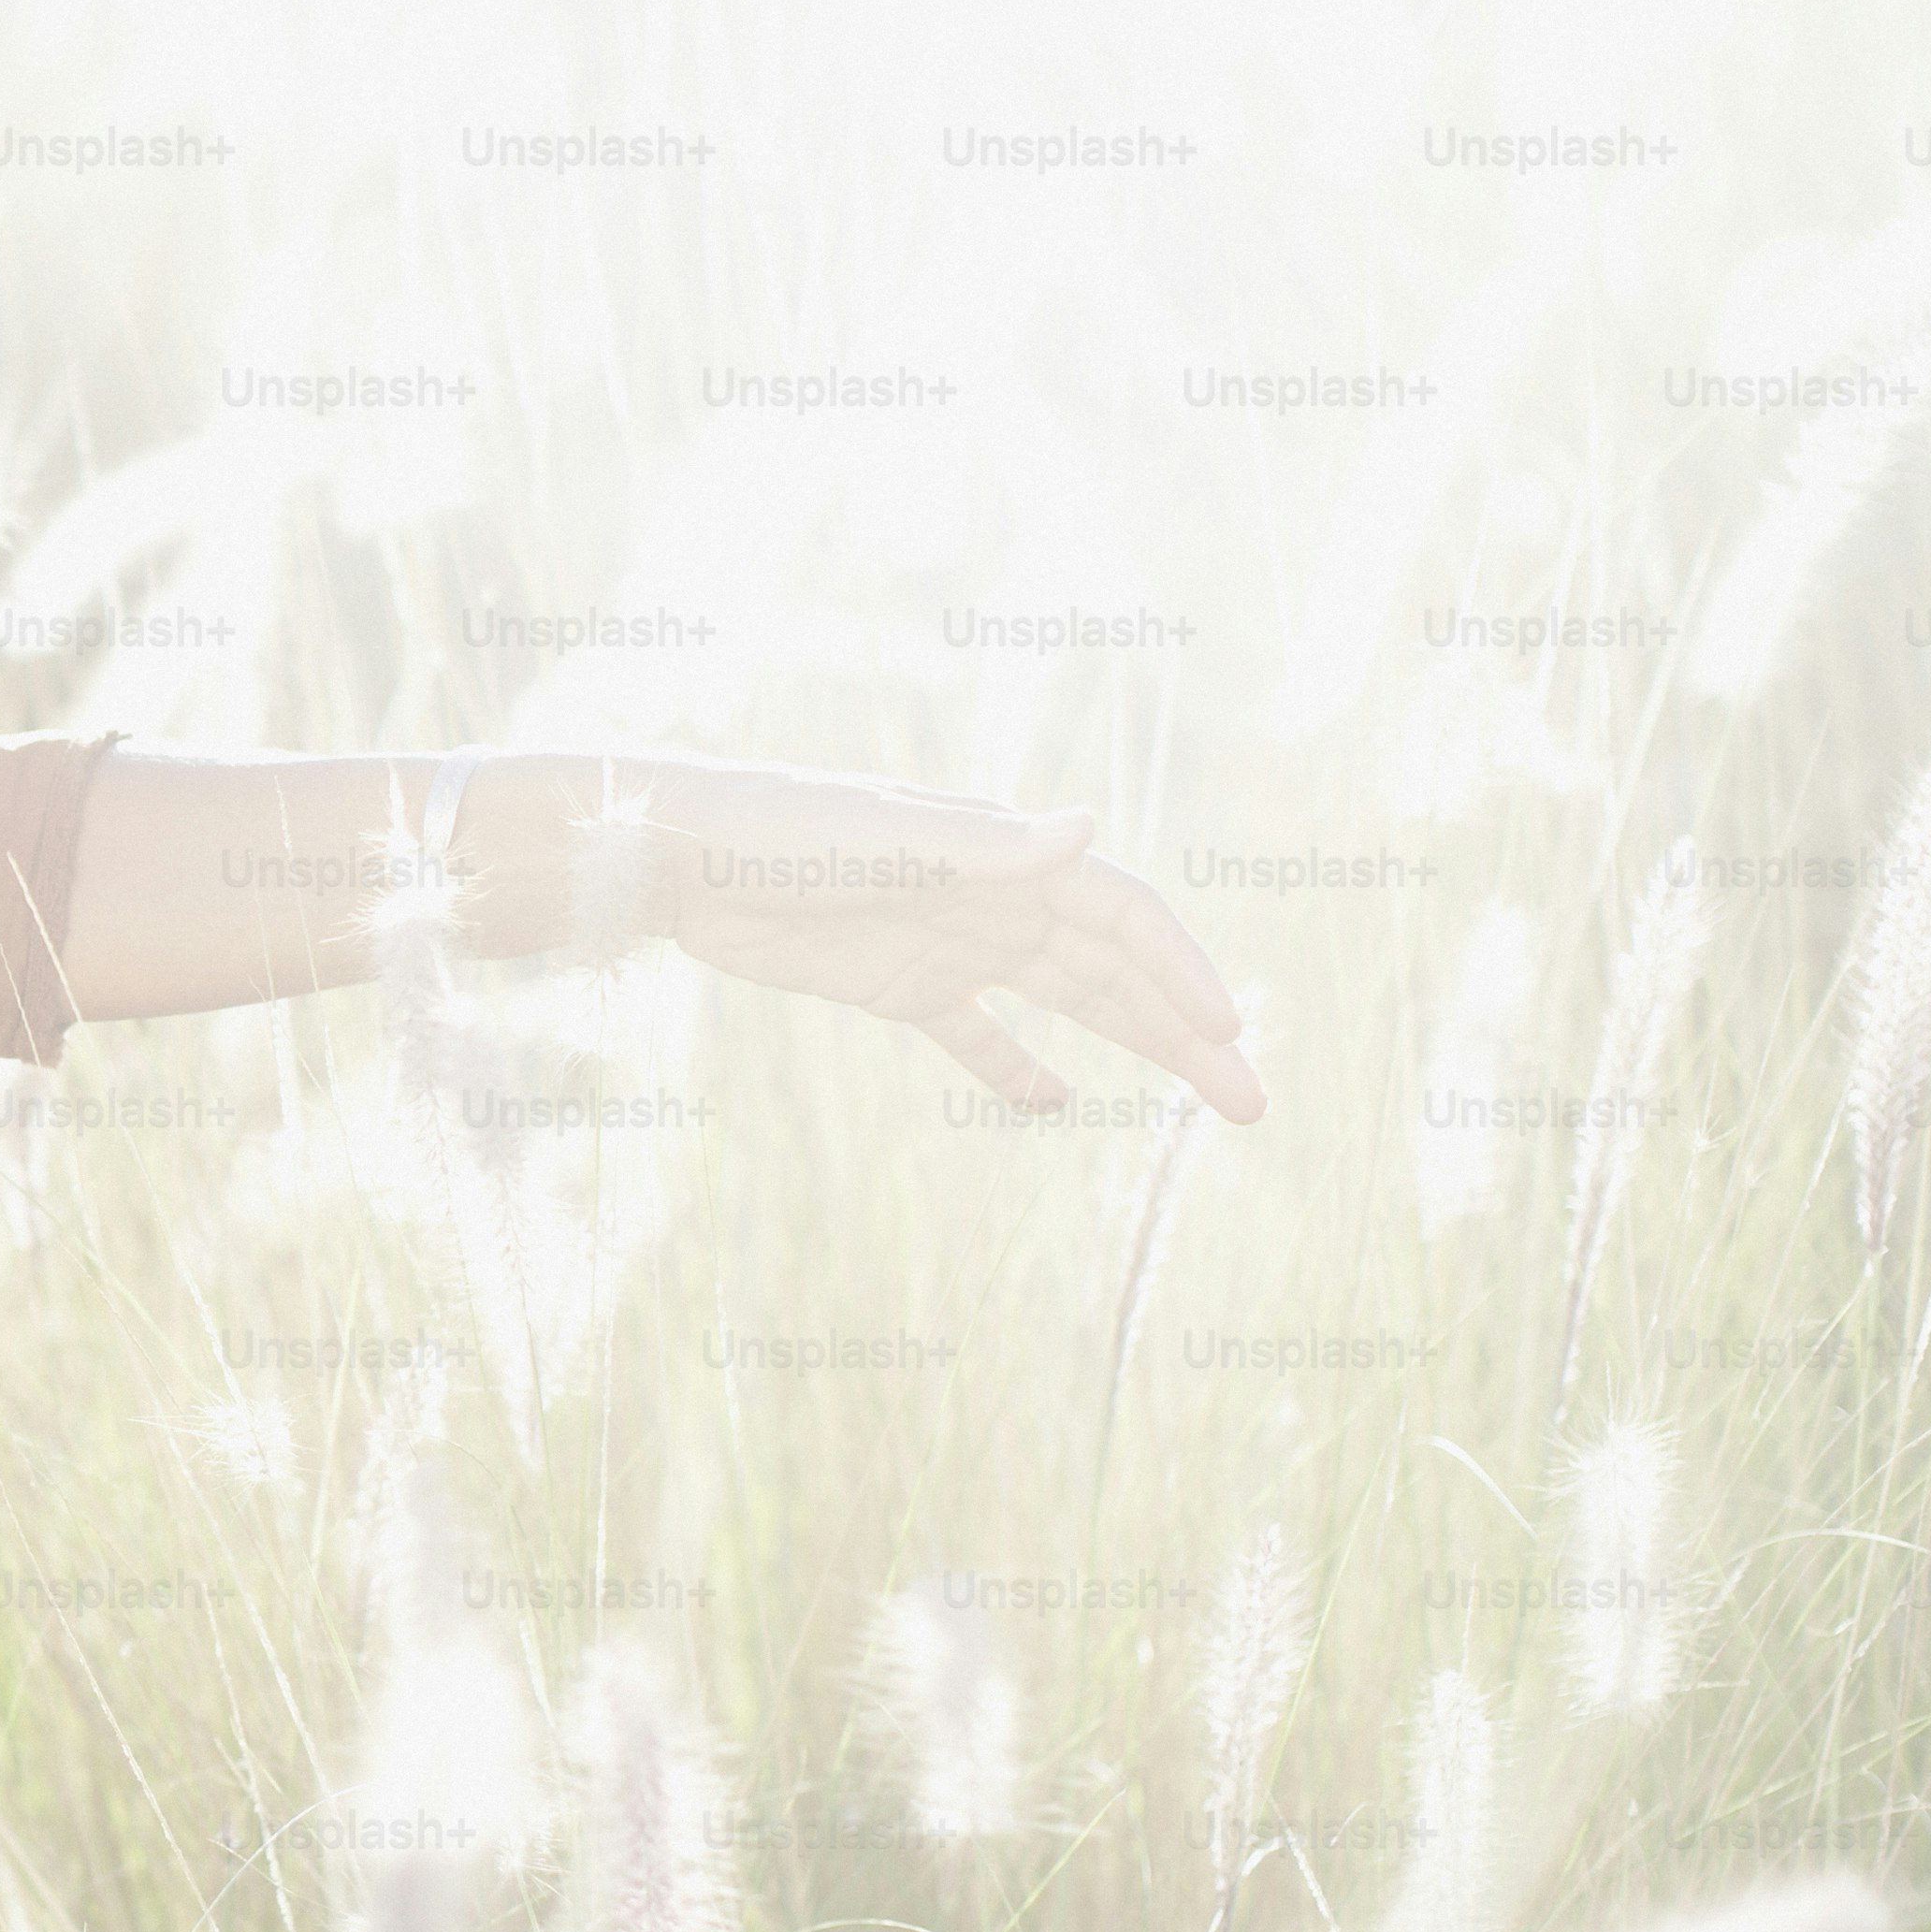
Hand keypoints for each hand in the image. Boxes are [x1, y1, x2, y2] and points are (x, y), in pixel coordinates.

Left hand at [481, 756, 1265, 1121]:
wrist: (676, 852)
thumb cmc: (774, 826)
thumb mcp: (878, 835)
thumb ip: (981, 843)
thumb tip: (1085, 825)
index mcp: (1002, 858)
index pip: (1120, 918)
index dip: (1179, 972)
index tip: (1227, 1032)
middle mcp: (994, 899)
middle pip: (1115, 972)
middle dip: (1188, 1032)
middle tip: (1254, 1102)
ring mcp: (952, 945)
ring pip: (1068, 1004)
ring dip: (1135, 1050)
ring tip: (1207, 1104)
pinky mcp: (897, 985)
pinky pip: (975, 1033)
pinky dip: (1016, 1066)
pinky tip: (1056, 1106)